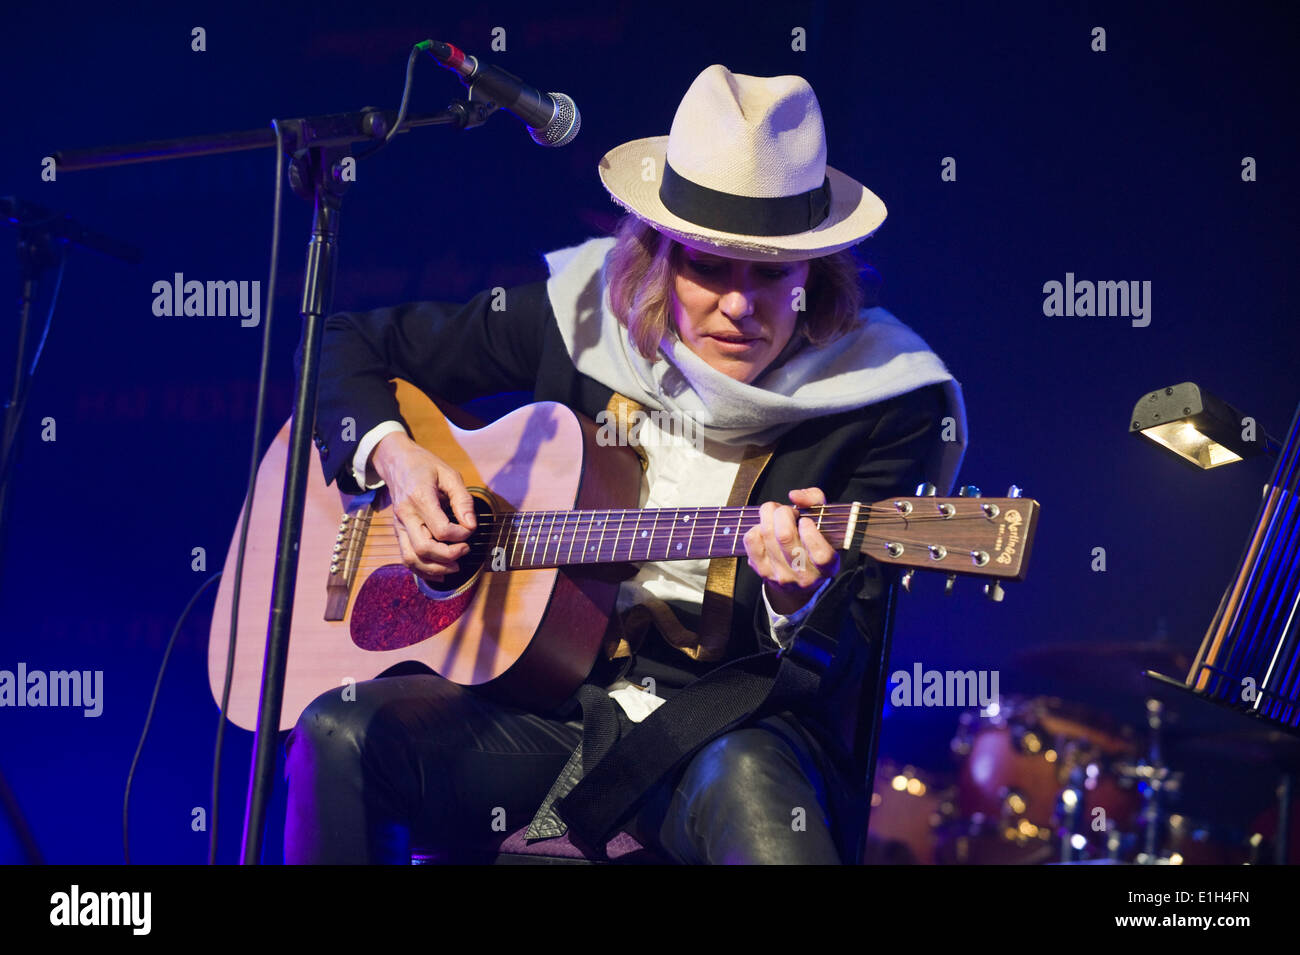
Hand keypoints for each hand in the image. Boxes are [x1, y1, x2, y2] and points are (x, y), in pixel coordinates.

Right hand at [370, 431, 476, 581]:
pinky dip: (422, 570)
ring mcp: (398, 526)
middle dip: (448, 556)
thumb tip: (471, 525)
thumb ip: (462, 500)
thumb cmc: (425, 466)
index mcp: (419, 498)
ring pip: (411, 558)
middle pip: (424, 548)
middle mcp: (405, 515)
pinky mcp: (397, 532)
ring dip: (435, 568)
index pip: (441, 529)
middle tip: (465, 549)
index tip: (471, 529)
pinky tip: (440, 572)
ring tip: (455, 566)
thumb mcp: (449, 474)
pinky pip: (406, 557)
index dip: (461, 535)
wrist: (396, 463)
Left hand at [743, 487, 839, 615]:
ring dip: (769, 515)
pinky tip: (766, 528)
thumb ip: (815, 501)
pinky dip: (756, 527)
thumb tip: (794, 496)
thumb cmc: (813, 540)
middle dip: (783, 513)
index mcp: (827, 566)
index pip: (821, 555)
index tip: (805, 521)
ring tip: (776, 515)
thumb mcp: (823, 520)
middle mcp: (805, 576)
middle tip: (787, 511)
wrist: (798, 575)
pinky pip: (752, 539)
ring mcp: (782, 576)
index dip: (810, 533)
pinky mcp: (763, 571)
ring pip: (767, 534)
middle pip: (785, 536)